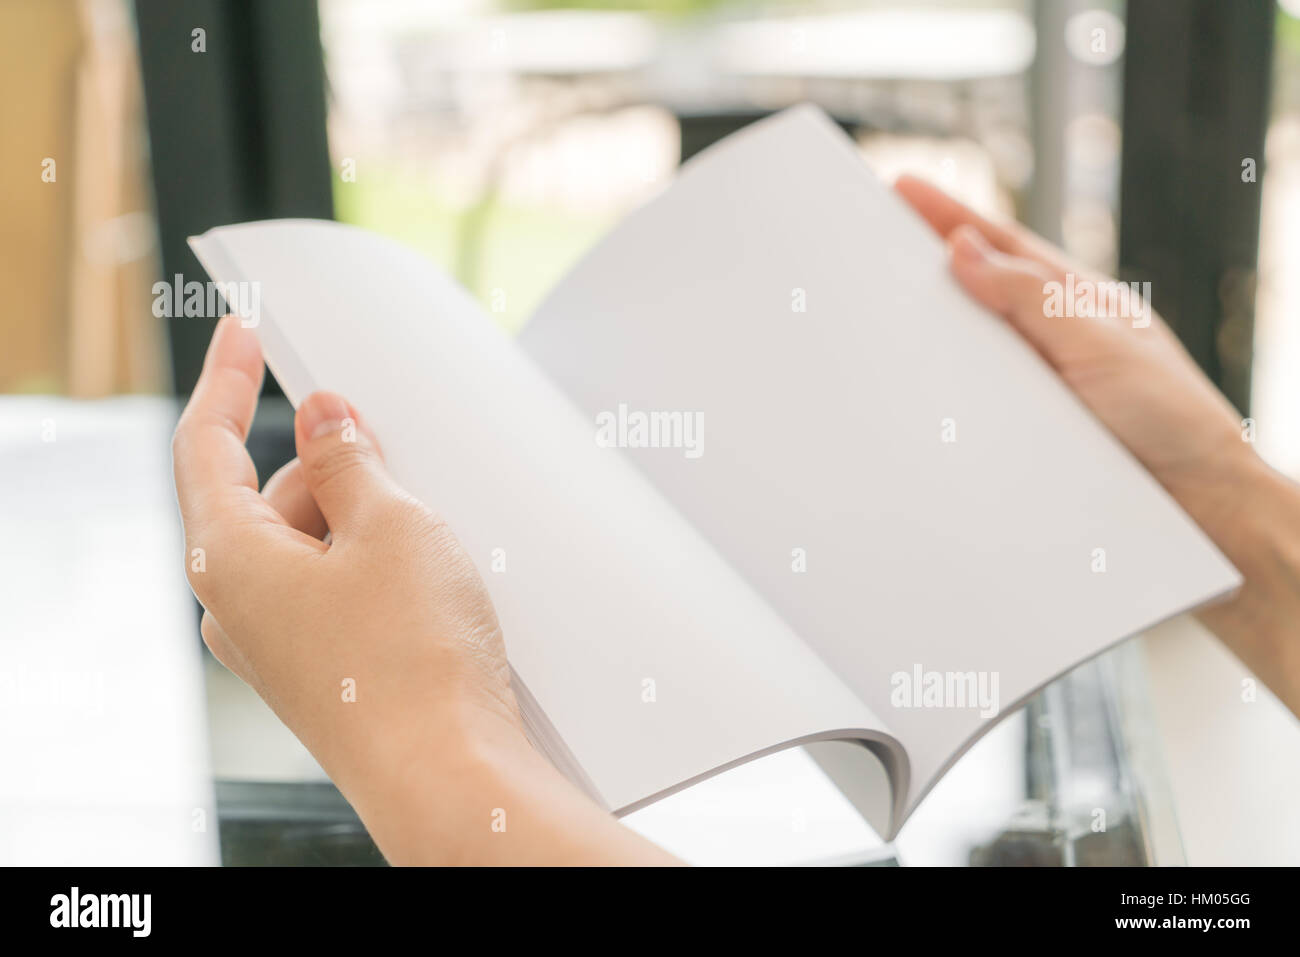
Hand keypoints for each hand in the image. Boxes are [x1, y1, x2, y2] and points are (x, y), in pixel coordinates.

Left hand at [173, 316, 675, 864]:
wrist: (447, 771)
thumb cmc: (412, 660)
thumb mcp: (390, 525)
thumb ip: (348, 459)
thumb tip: (323, 418)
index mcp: (229, 557)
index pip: (205, 444)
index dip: (225, 378)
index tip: (241, 334)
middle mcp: (236, 605)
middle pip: (269, 493)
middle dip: (329, 462)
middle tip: (390, 447)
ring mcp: (275, 643)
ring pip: (306, 542)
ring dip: (357, 517)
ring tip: (423, 532)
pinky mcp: (316, 668)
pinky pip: (328, 587)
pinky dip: (366, 561)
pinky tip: (420, 573)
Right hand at [895, 175, 1259, 533]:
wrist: (1199, 506)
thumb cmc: (1172, 417)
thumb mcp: (1099, 341)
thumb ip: (1031, 296)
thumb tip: (964, 249)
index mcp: (1072, 303)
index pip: (998, 247)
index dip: (948, 215)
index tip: (902, 188)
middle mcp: (1049, 339)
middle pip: (975, 291)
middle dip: (924, 264)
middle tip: (871, 239)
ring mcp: (1035, 385)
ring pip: (966, 350)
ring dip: (926, 334)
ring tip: (875, 311)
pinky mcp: (1023, 434)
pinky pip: (967, 405)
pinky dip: (937, 395)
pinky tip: (909, 394)